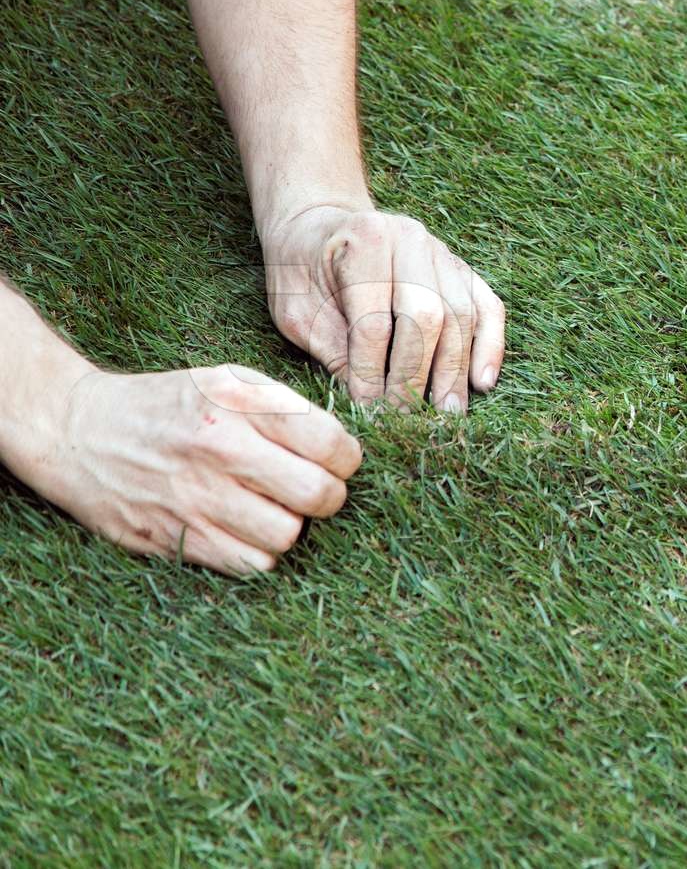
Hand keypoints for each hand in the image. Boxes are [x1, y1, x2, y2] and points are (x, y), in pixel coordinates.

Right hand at [17, 365, 361, 575]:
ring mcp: (196, 499)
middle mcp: (220, 451)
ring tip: (273, 508)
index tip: (337, 461)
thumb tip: (342, 448)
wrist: (78, 431)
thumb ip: (284, 409)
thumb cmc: (168, 404)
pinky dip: (258, 552)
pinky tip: (245, 529)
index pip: (331, 444)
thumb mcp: (226, 382)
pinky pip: (251, 565)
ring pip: (287, 536)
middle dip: (329, 497)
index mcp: (239, 406)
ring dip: (290, 526)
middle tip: (315, 491)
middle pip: (318, 496)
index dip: (347, 459)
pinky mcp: (176, 538)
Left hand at [260, 205, 505, 411]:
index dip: (374, 373)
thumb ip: (333, 351)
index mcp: (364, 241)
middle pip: (428, 316)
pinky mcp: (460, 268)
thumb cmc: (302, 273)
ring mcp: (441, 251)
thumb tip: (371, 403)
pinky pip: (488, 307)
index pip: (376, 321)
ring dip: (456, 369)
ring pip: (462, 315)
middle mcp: (410, 239)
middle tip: (408, 416)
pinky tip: (482, 381)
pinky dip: (490, 345)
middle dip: (418, 373)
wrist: (318, 229)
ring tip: (447, 412)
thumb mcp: (297, 311)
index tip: (370, 410)